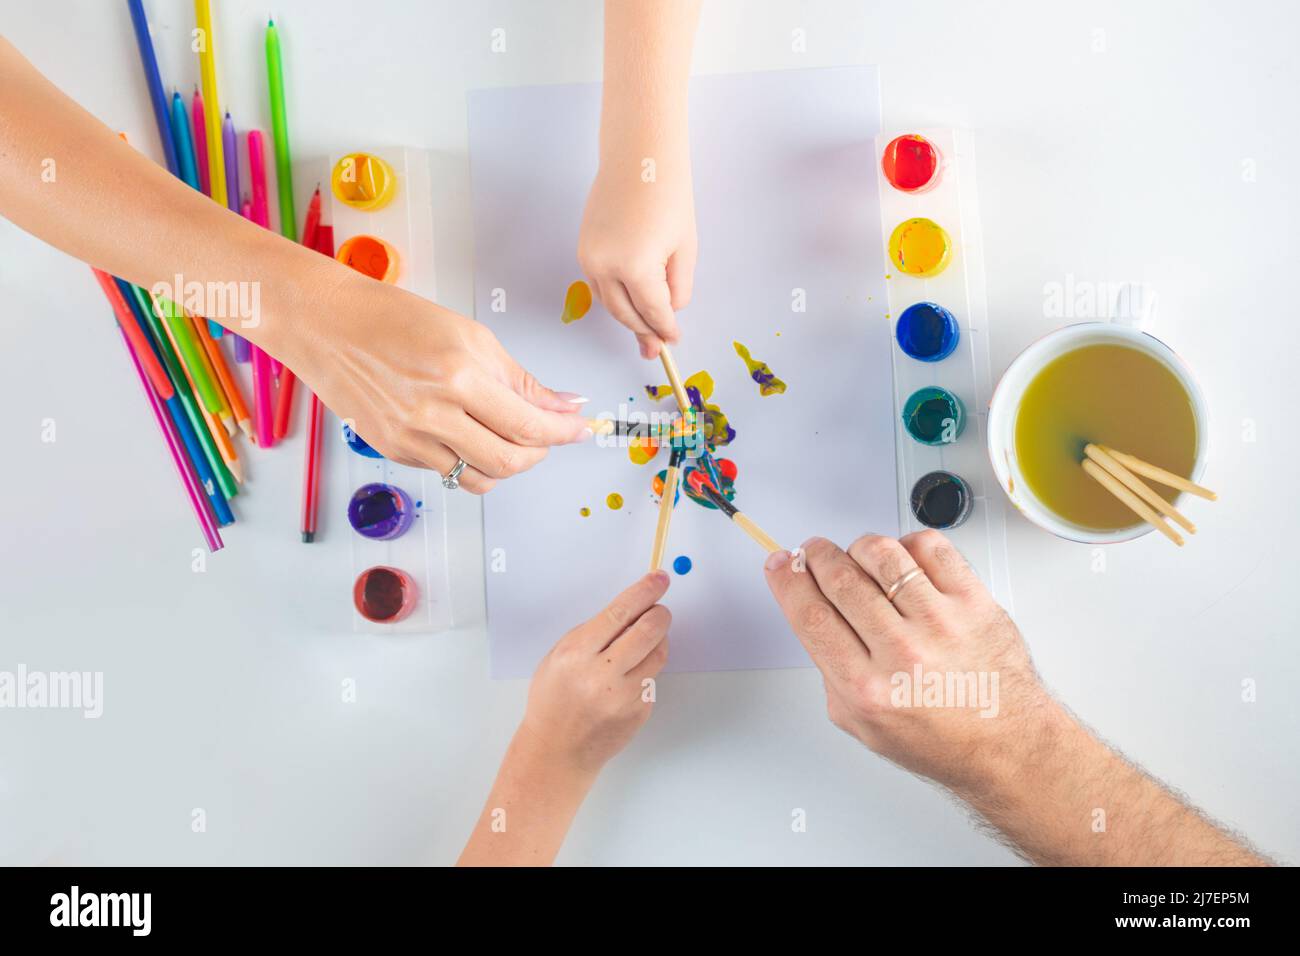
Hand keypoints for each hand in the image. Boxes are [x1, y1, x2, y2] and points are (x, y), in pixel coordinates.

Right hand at [284, 267, 590, 492]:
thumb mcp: (469, 336)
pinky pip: (448, 470)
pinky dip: (470, 459)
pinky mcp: (395, 451)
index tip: (580, 428)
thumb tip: (563, 404)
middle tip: (549, 436)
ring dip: (506, 464)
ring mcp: (411, 439)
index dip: (563, 431)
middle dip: (539, 453)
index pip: (529, 424)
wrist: (325, 325)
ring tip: (510, 438)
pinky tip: (469, 434)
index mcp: (459, 376)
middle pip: (509, 461)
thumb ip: (518, 379)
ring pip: (480, 477)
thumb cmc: (392, 318)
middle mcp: (434, 414)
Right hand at [515, 571, 671, 774]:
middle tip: (659, 610)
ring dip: (657, 641)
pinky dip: (647, 670)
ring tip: (640, 646)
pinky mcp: (640, 711)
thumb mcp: (559, 656)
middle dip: (660, 614)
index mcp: (578, 654)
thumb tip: (631, 609)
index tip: (659, 579)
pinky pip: (653, 678)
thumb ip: (593, 632)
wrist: (557, 749)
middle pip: (649, 630)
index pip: (620, 612)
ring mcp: (624, 696)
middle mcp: (602, 675)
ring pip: (659, 653)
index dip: (644, 591)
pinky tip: (627, 678)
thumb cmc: (554, 699)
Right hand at [578, 154, 696, 357]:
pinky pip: (598, 285)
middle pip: (626, 314)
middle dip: (643, 332)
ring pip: (609, 303)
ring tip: (644, 334)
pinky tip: (628, 306)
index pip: (653, 311)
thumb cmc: (667, 195)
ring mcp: (589, 258)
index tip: (674, 340)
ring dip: (627, 319)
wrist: (638, 158)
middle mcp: (605, 266)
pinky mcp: (584, 249)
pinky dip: (614, 299)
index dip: (665, 329)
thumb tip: (668, 311)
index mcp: (635, 266)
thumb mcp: (685, 247)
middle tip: (656, 349)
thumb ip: (678, 286)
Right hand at [764, 531, 1056, 795]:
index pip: (810, 615)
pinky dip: (908, 545)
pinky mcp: (974, 602)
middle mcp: (903, 653)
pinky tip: (905, 563)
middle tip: (814, 553)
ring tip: (859, 557)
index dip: (786, 581)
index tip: (780, 564)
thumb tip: (812, 609)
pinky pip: (930, 546)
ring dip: (858, 547)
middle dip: (816, 556)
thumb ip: (831, 671)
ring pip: (881, 553)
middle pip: (839, 577)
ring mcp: (941, 623)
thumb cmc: (939, 738)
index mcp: (867, 688)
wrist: (1006, 745)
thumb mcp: (861, 724)